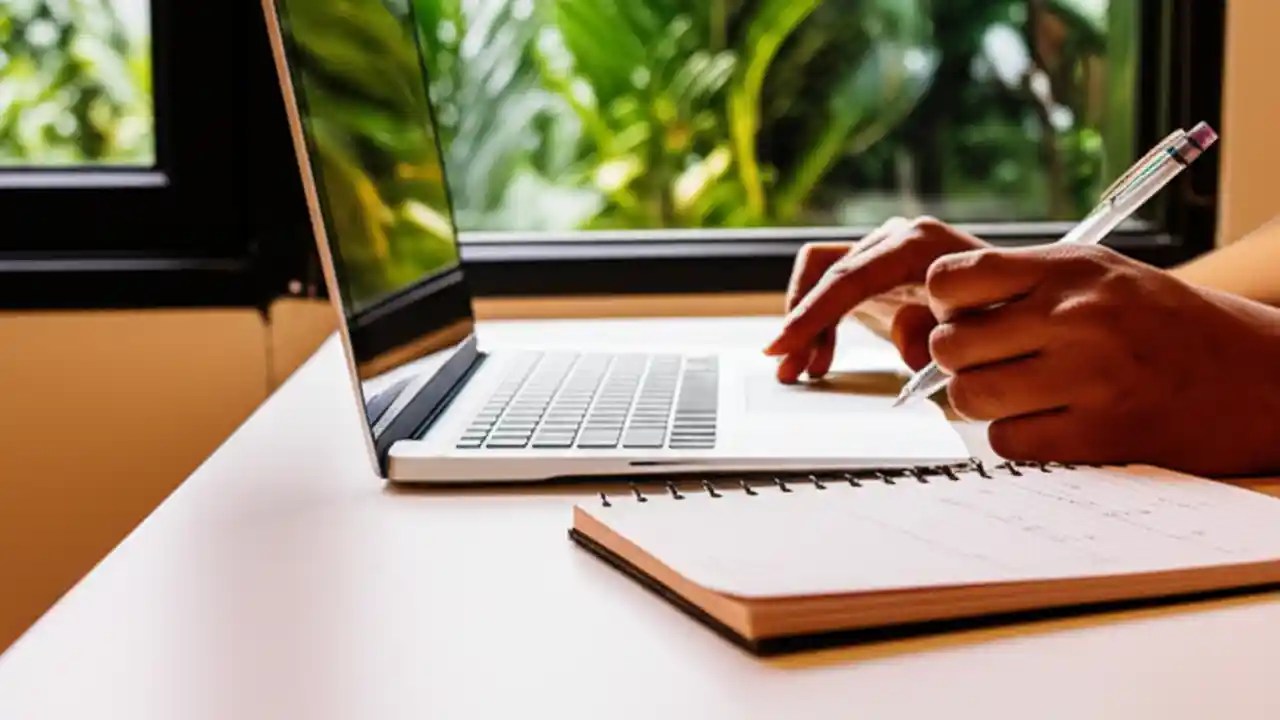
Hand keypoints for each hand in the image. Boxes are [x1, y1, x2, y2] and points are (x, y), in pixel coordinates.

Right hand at [765, 217, 988, 382]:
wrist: (1026, 295)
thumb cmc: (1003, 312)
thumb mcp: (977, 329)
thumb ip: (937, 334)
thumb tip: (902, 340)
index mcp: (918, 245)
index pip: (848, 277)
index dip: (812, 314)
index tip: (784, 345)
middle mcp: (895, 239)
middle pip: (826, 273)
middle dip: (800, 322)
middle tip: (784, 365)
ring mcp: (882, 251)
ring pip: (821, 279)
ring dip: (804, 324)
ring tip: (796, 370)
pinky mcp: (875, 271)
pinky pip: (832, 291)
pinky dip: (820, 325)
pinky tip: (818, 360)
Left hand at [926, 244, 1279, 475]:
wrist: (1260, 378)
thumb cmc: (1161, 327)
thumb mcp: (1098, 279)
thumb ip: (1014, 290)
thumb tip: (912, 323)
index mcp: (1070, 268)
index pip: (949, 278)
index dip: (944, 304)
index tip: (968, 317)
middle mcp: (1075, 316)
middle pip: (950, 346)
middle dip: (959, 361)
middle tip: (995, 365)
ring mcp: (1088, 376)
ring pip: (968, 397)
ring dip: (984, 403)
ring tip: (1024, 395)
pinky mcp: (1100, 433)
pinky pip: (1007, 442)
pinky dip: (1019, 438)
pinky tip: (1054, 423)